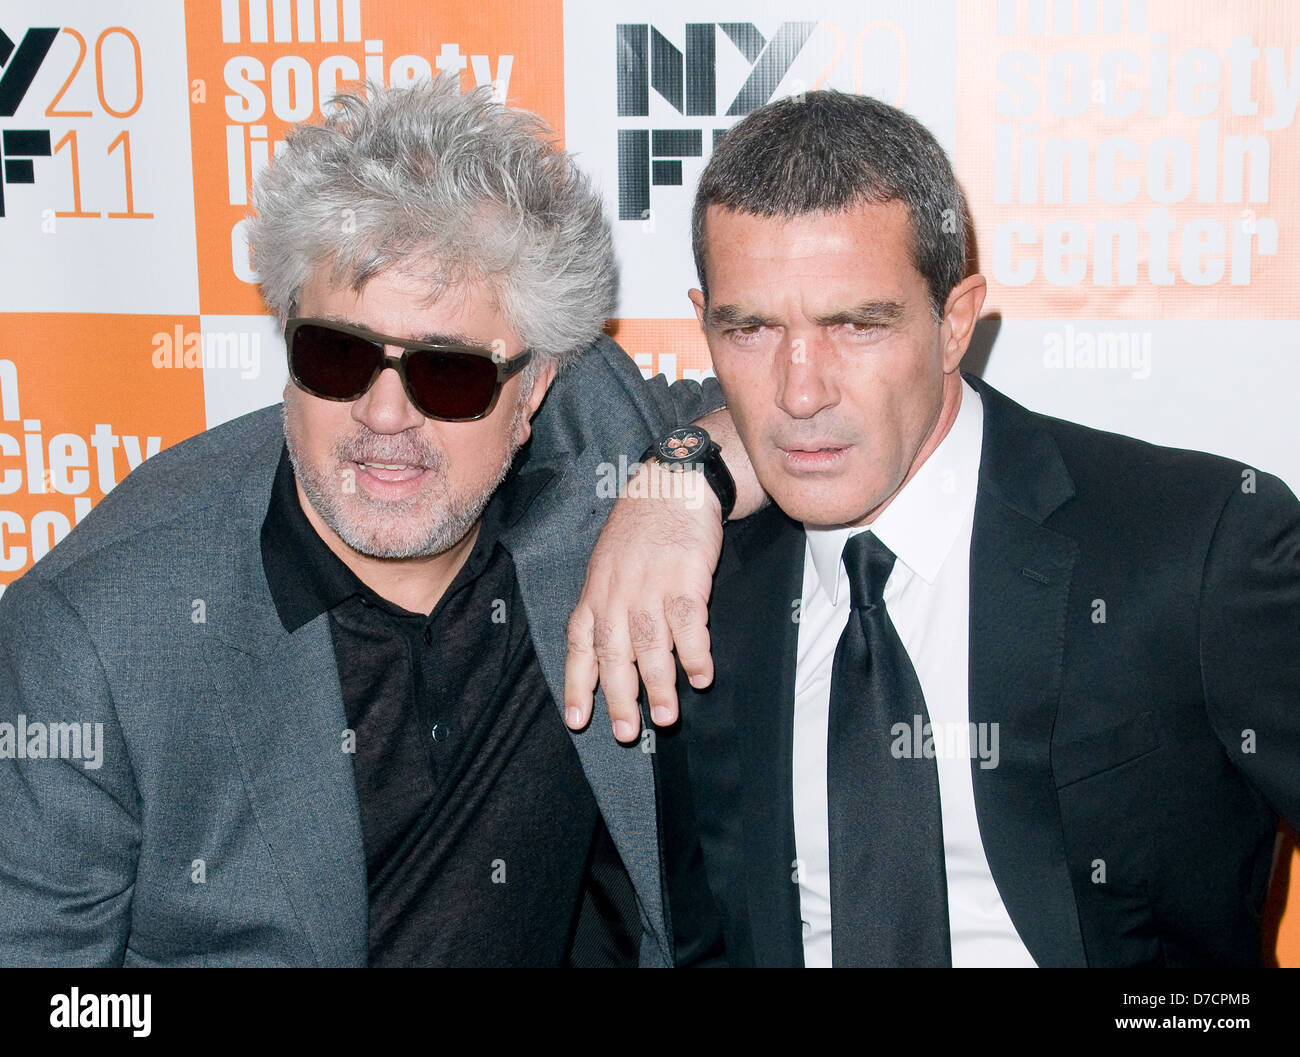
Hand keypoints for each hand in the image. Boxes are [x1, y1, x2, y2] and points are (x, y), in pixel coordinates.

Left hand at [564, 461, 722, 741]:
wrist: (670, 486)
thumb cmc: (640, 531)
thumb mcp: (607, 565)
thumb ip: (607, 607)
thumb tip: (612, 654)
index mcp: (596, 594)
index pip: (581, 646)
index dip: (578, 685)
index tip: (578, 720)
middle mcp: (617, 595)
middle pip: (614, 655)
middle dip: (619, 697)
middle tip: (626, 733)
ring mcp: (650, 588)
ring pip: (650, 647)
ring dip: (658, 686)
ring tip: (666, 718)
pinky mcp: (685, 579)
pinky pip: (689, 625)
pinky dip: (695, 654)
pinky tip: (701, 677)